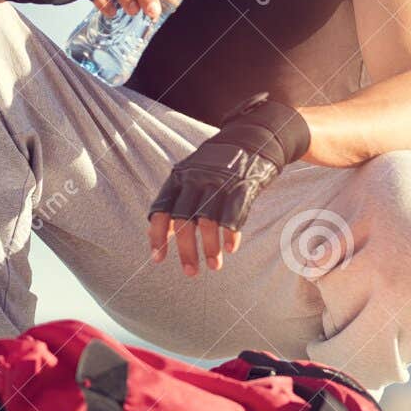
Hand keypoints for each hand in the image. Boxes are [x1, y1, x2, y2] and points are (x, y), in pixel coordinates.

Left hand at [147, 94, 310, 275]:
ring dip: (210, 248)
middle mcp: (195, 179)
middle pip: (184, 220)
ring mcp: (219, 181)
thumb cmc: (218, 164)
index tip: (158, 259)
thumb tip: (162, 234)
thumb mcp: (191, 174)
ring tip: (214, 266)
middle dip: (186, 250)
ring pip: (208, 221)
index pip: (161, 209)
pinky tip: (230, 249)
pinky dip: (231, 234)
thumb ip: (176, 200)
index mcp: (179, 177)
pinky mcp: (243, 185)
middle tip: (191, 273)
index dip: (158, 236)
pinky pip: (234, 215)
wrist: (252, 137)